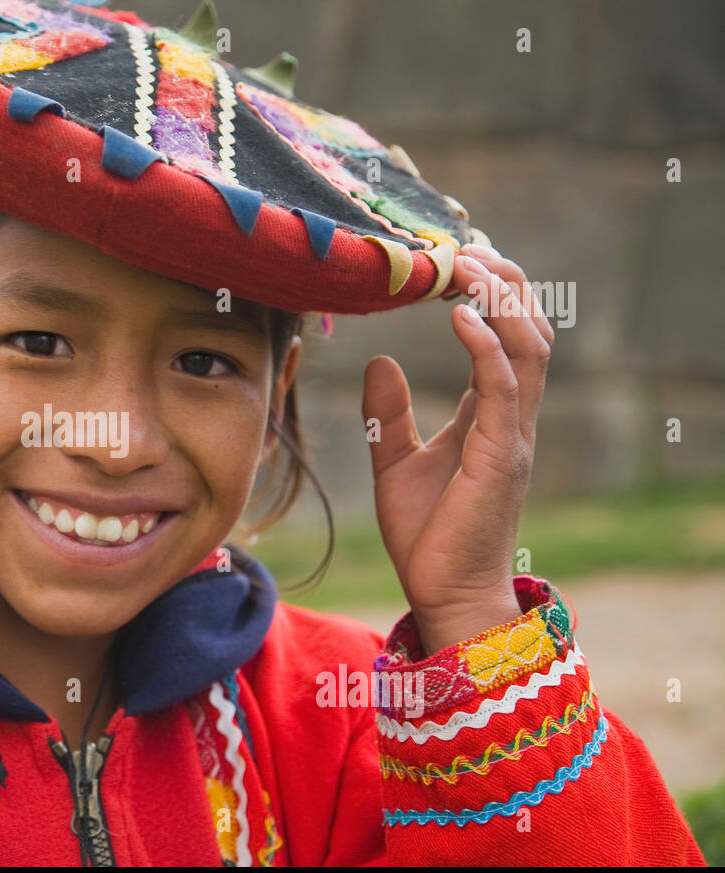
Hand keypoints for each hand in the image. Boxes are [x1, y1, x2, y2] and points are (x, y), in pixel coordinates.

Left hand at [362, 244, 555, 654]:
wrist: (443, 592)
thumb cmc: (426, 535)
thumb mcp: (394, 461)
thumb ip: (389, 413)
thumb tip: (379, 361)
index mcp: (490, 416)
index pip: (503, 339)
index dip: (488, 296)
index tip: (460, 260)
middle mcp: (512, 418)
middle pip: (527, 330)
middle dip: (504, 284)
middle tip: (467, 246)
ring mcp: (513, 435)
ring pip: (527, 348)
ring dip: (500, 301)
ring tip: (467, 265)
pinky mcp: (503, 455)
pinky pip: (504, 387)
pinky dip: (488, 347)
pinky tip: (462, 317)